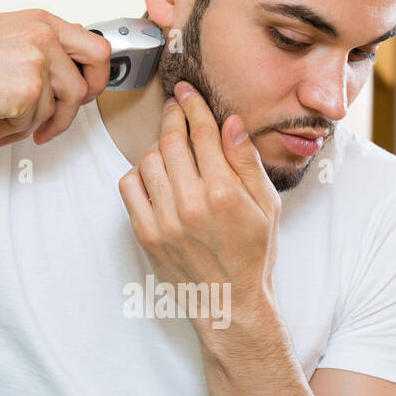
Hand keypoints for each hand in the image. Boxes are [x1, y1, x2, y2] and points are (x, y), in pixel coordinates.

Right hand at [0, 8, 112, 146]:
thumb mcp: (4, 34)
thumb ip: (39, 44)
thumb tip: (68, 58)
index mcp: (42, 21)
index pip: (96, 48)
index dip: (96, 78)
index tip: (83, 96)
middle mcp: (45, 38)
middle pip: (86, 86)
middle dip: (70, 114)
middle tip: (49, 128)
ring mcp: (39, 63)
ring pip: (55, 113)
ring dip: (26, 128)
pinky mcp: (28, 91)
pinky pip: (30, 125)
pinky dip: (5, 132)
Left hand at [117, 81, 280, 325]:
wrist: (229, 304)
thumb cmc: (253, 254)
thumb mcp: (266, 206)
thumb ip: (246, 162)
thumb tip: (230, 123)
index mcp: (224, 193)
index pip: (202, 133)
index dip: (193, 105)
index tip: (187, 91)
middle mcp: (191, 204)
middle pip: (170, 141)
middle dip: (172, 118)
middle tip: (176, 110)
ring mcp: (164, 220)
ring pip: (148, 160)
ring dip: (157, 148)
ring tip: (171, 150)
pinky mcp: (145, 234)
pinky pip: (129, 187)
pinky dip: (139, 175)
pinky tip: (156, 179)